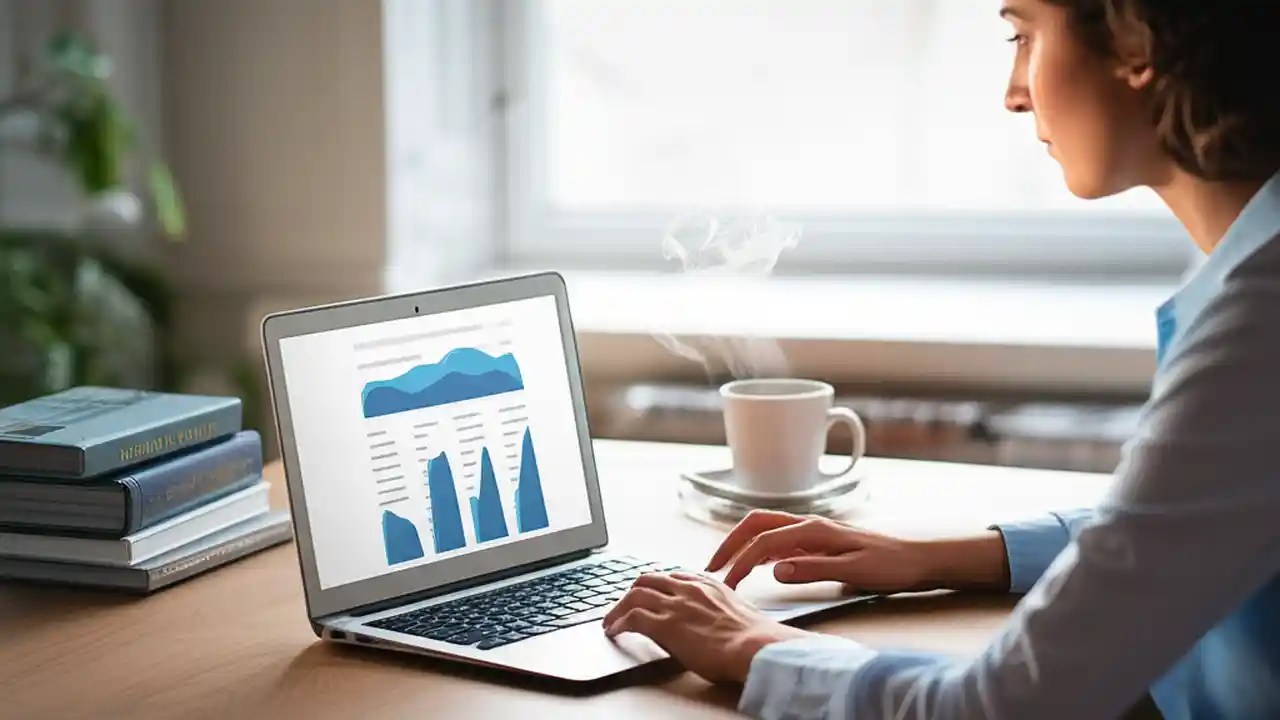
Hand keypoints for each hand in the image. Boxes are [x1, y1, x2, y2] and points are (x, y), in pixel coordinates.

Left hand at [602, 571, 810, 682]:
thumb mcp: (736, 612)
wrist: (757, 646)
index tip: (652, 593)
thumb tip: (713, 622)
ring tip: (611, 620)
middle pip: (649, 579)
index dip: (657, 585)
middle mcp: (688, 588)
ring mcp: (675, 604)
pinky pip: (632, 617)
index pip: (673, 576)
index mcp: (707, 583)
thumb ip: (718, 610)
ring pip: (635, 594)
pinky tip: (614, 630)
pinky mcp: (665, 625)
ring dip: (619, 608)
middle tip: (625, 604)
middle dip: (633, 591)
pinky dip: (618, 622)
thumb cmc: (755, 638)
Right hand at [706, 509, 937, 591]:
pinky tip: (756, 566)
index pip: (764, 542)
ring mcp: (812, 532)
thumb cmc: (890, 565)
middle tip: (712, 567)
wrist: (917, 559)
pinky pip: (779, 539)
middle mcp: (809, 525)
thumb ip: (812, 569)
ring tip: (725, 566)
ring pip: (765, 528)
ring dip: (741, 543)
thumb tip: (774, 569)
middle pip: (756, 524)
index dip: (741, 562)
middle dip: (730, 542)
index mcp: (814, 530)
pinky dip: (759, 549)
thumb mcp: (853, 571)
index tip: (727, 584)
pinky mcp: (817, 542)